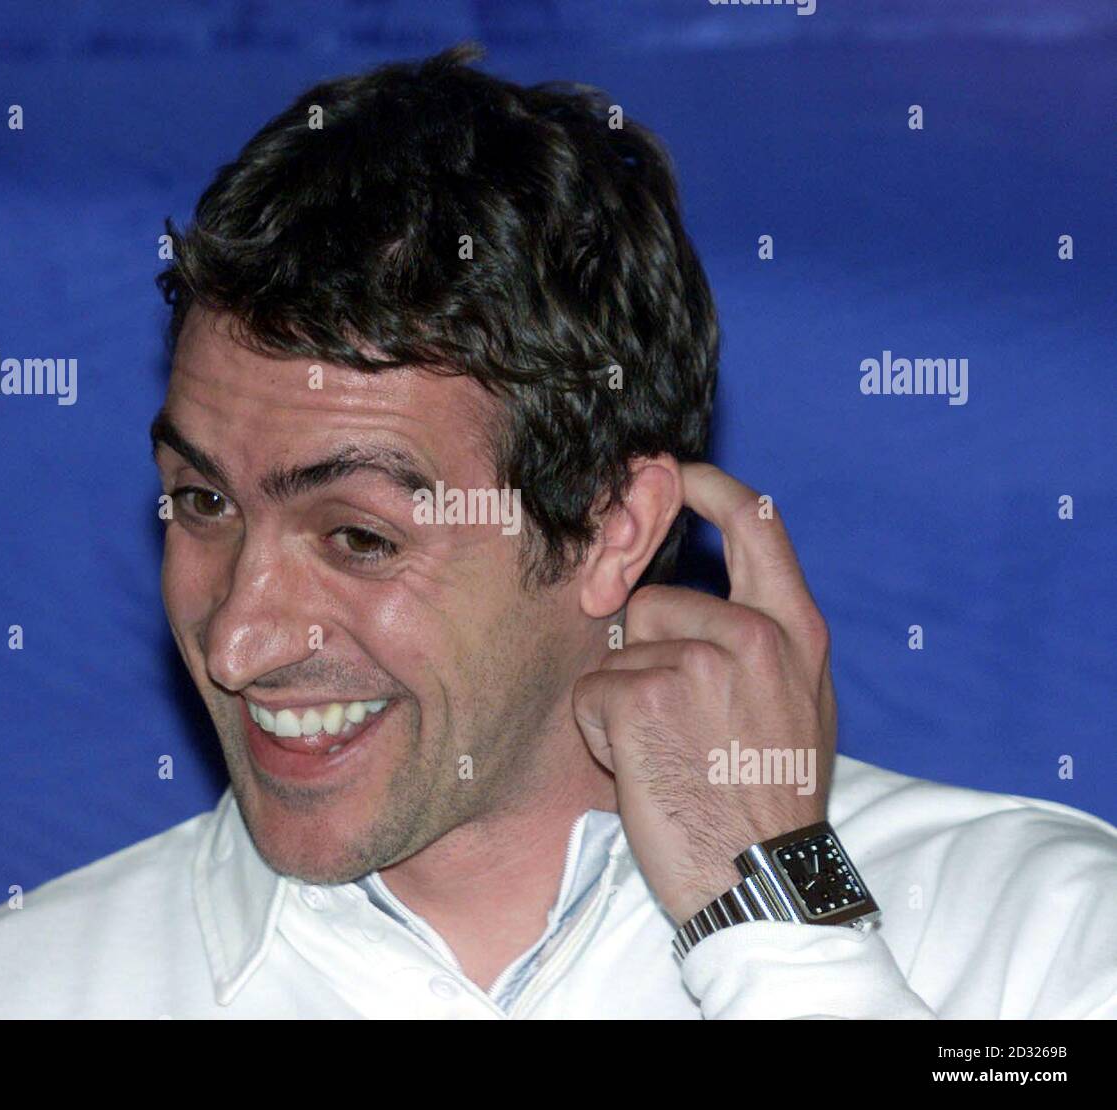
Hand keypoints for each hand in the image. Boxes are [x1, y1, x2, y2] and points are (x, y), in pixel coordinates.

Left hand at [573, 463, 835, 923]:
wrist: (762, 878)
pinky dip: (602, 730)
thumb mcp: (800, 702)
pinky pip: (593, 691)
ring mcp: (697, 662)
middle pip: (656, 601)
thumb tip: (701, 600)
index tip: (674, 474)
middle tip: (683, 725)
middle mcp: (751, 634)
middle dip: (648, 654)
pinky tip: (643, 767)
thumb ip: (761, 639)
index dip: (708, 487)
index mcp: (795, 630)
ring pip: (620, 649)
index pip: (755, 523)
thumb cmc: (773, 797)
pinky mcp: (643, 698)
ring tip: (669, 751)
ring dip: (626, 697)